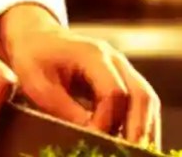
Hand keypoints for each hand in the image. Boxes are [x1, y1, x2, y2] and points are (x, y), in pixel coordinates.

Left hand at [0, 4, 160, 145]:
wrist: (37, 38)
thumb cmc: (34, 59)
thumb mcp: (39, 85)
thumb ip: (64, 109)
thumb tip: (89, 136)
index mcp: (93, 55)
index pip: (114, 92)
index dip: (107, 121)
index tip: (94, 142)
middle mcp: (115, 60)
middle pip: (141, 95)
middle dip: (139, 129)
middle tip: (131, 155)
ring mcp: (122, 68)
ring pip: (147, 99)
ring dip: (146, 129)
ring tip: (138, 154)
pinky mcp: (123, 78)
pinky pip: (141, 102)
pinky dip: (141, 124)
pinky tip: (133, 145)